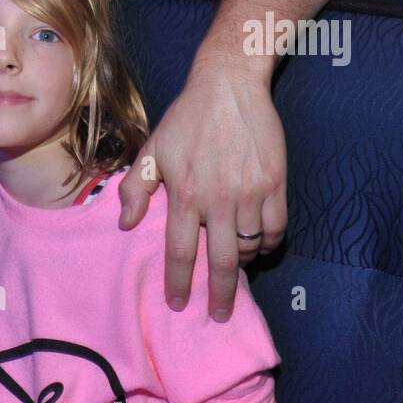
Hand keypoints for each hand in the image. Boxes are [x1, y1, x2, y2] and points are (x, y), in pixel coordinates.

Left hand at [118, 69, 285, 320]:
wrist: (229, 85)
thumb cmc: (185, 118)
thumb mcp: (151, 151)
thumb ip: (135, 189)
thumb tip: (125, 224)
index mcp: (184, 194)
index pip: (181, 251)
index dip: (180, 282)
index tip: (179, 304)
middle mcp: (218, 199)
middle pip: (222, 261)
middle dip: (220, 294)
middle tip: (220, 316)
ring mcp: (251, 193)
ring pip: (252, 246)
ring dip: (244, 264)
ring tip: (236, 269)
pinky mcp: (275, 183)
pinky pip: (277, 227)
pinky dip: (270, 243)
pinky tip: (261, 246)